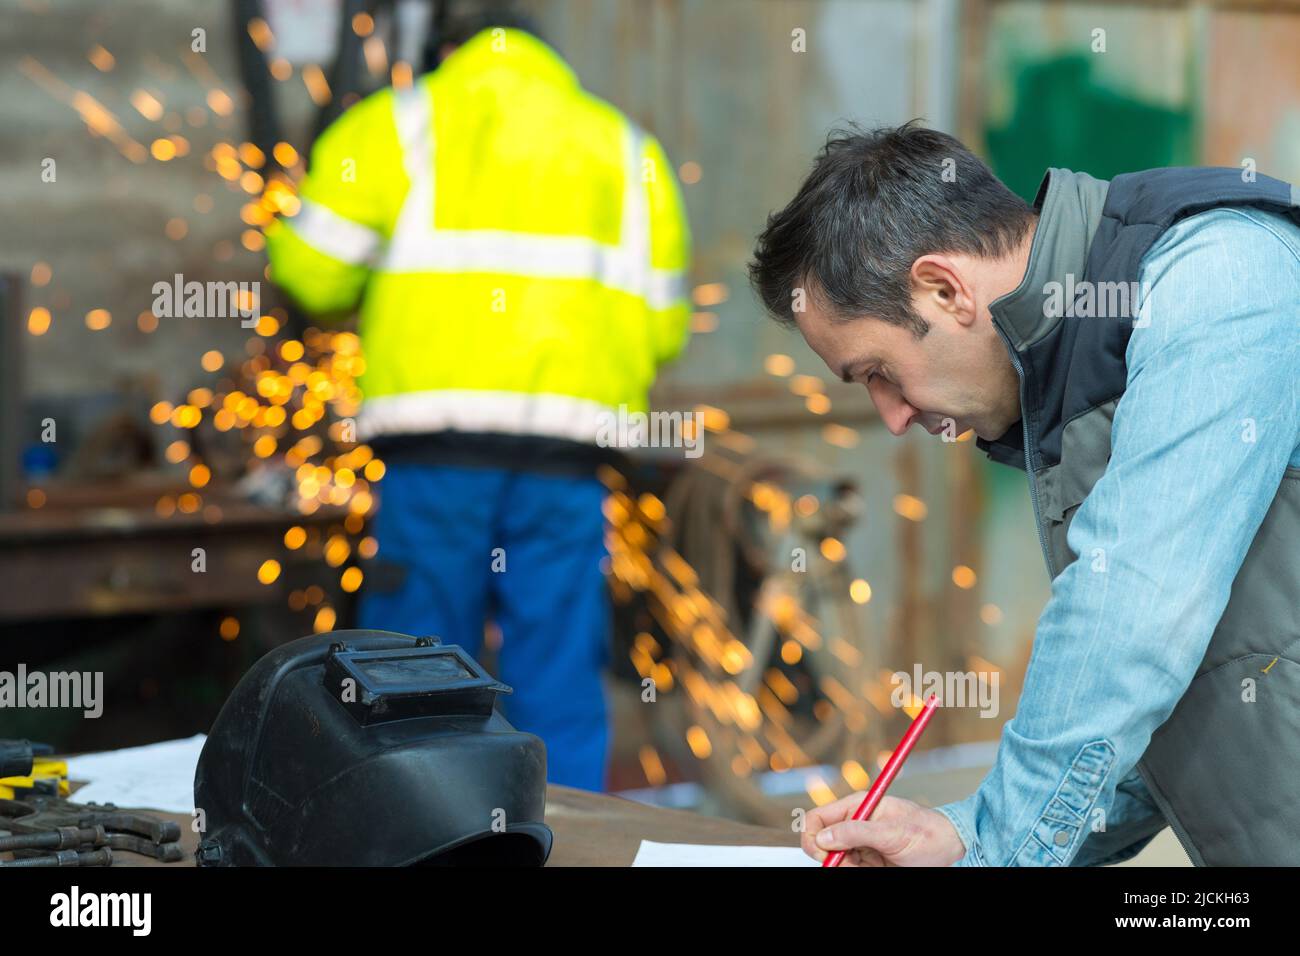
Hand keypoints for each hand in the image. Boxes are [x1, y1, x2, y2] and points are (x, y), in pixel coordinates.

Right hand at [802, 793, 966, 865]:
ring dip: (845, 868)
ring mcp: (862, 846)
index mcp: (858, 807)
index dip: (813, 836)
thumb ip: (856, 832)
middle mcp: (856, 825)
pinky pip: (850, 869)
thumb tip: (823, 837)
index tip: (823, 853)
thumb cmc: (928, 834)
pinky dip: (855, 872)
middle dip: (830, 858)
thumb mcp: (892, 832)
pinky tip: (875, 869)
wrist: (952, 852)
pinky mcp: (870, 863)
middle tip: (849, 866)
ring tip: (871, 867)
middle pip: (823, 843)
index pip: (818, 818)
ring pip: (835, 861)